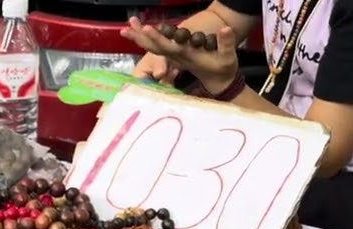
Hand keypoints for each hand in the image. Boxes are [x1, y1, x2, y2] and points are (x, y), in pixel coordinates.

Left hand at [120, 19, 240, 94]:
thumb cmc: (223, 70)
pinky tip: (141, 28)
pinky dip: (148, 36)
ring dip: (140, 35)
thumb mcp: (228, 58)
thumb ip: (226, 44)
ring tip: (130, 23)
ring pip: (153, 45)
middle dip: (140, 37)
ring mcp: (174, 54)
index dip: (158, 38)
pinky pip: (158, 44)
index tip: (146, 28)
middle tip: (125, 28)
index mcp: (185, 56)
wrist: (218, 81)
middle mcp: (176, 55)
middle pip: (153, 47)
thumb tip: (225, 28)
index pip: (168, 47)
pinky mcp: (174, 52)